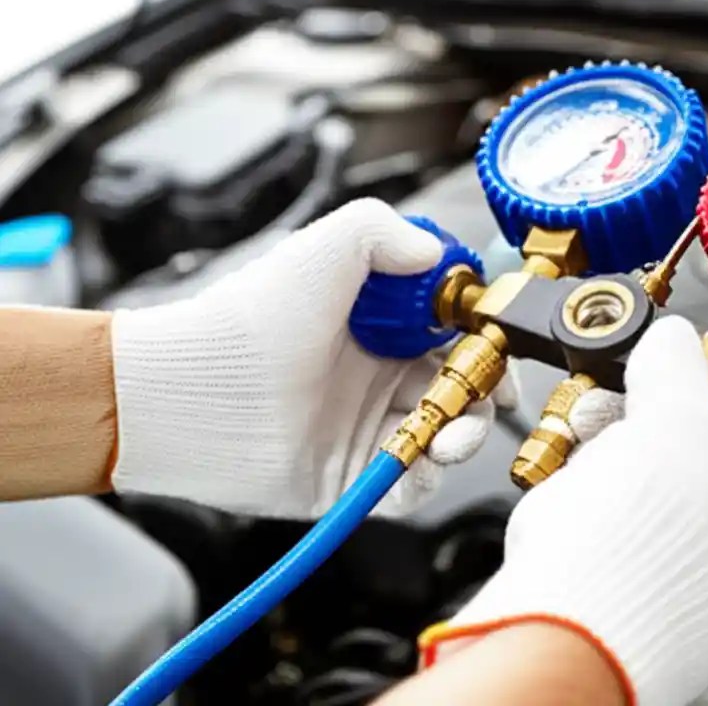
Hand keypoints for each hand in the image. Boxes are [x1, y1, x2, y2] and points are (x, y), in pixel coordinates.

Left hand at [110, 198, 514, 518]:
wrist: (201, 393)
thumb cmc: (253, 320)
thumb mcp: (327, 244)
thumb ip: (387, 230)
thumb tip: (436, 253)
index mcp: (375, 324)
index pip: (451, 330)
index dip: (482, 335)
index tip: (499, 339)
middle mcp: (375, 375)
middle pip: (459, 384)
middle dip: (486, 389)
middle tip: (493, 391)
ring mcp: (365, 428)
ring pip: (445, 434)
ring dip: (466, 432)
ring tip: (455, 431)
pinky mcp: (354, 477)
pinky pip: (411, 485)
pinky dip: (429, 474)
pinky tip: (425, 456)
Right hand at [427, 316, 707, 705]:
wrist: (566, 640)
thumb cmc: (648, 558)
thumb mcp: (678, 423)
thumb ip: (680, 364)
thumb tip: (672, 341)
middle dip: (687, 395)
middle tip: (663, 371)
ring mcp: (697, 556)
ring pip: (674, 463)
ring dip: (636, 426)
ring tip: (605, 412)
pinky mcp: (640, 565)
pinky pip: (631, 496)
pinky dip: (607, 465)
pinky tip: (584, 449)